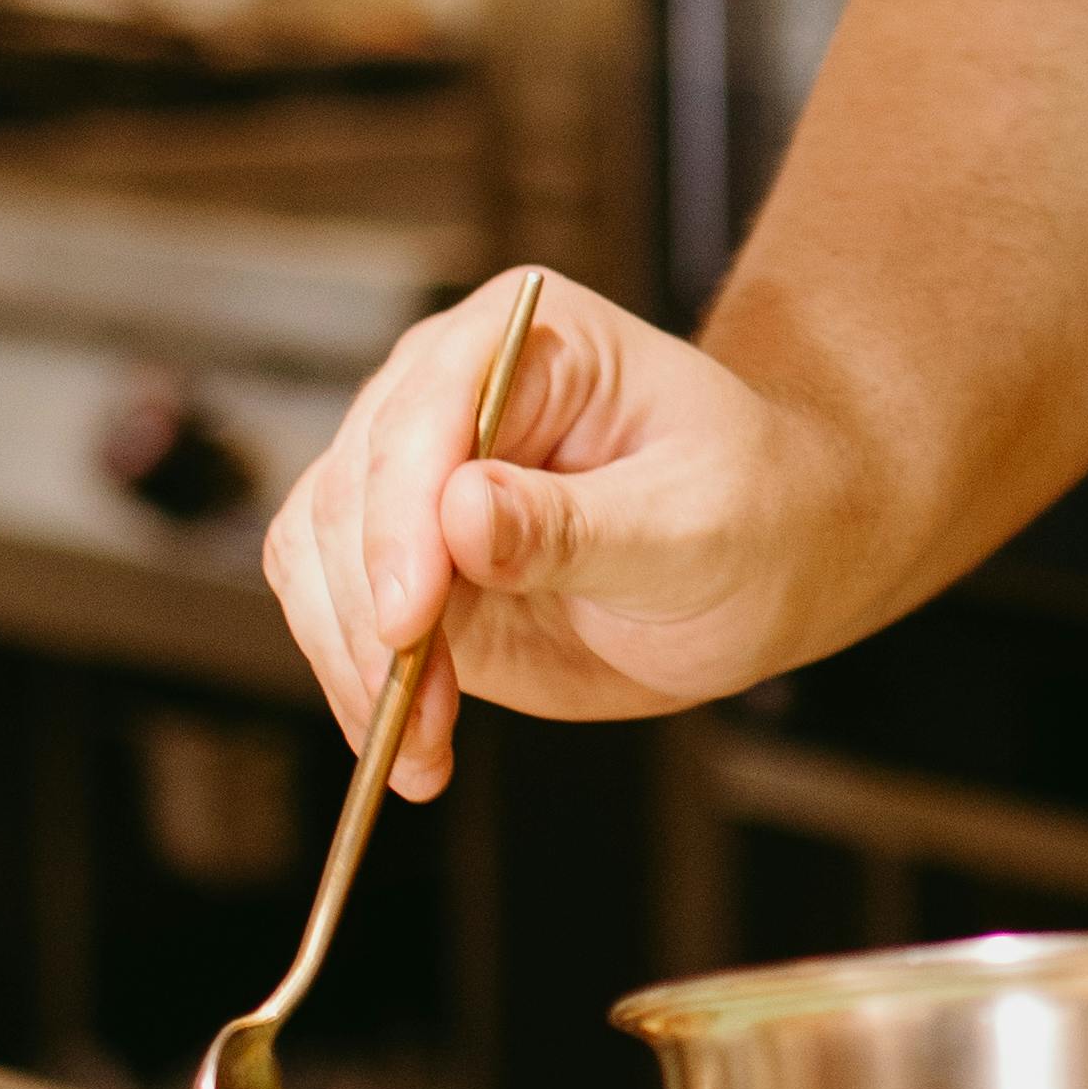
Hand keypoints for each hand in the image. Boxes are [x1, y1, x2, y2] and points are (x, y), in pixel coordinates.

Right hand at [258, 270, 839, 790]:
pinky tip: (413, 749)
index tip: (410, 619)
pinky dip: (359, 686)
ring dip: (351, 661)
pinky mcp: (408, 559)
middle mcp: (445, 393)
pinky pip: (337, 614)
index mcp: (523, 339)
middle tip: (417, 714)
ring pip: (317, 556)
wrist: (770, 558)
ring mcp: (415, 479)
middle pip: (348, 490)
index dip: (401, 517)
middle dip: (370, 610)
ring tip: (419, 749)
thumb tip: (460, 515)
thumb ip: (576, 525)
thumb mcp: (693, 521)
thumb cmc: (755, 509)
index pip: (423, 415)